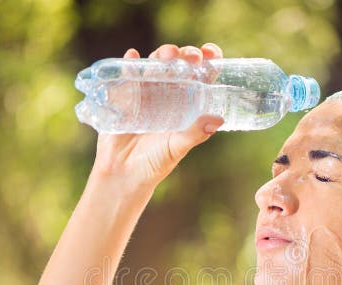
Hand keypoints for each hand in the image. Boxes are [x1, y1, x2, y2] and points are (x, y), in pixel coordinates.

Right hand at [90, 43, 224, 192]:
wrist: (122, 174)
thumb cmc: (154, 163)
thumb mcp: (177, 148)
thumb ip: (195, 134)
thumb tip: (218, 119)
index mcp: (186, 104)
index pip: (201, 75)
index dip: (208, 60)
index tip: (211, 53)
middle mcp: (168, 94)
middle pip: (178, 65)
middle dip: (185, 55)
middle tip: (190, 57)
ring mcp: (145, 92)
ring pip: (155, 65)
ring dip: (161, 55)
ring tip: (167, 55)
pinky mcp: (124, 95)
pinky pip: (126, 74)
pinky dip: (128, 63)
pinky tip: (132, 56)